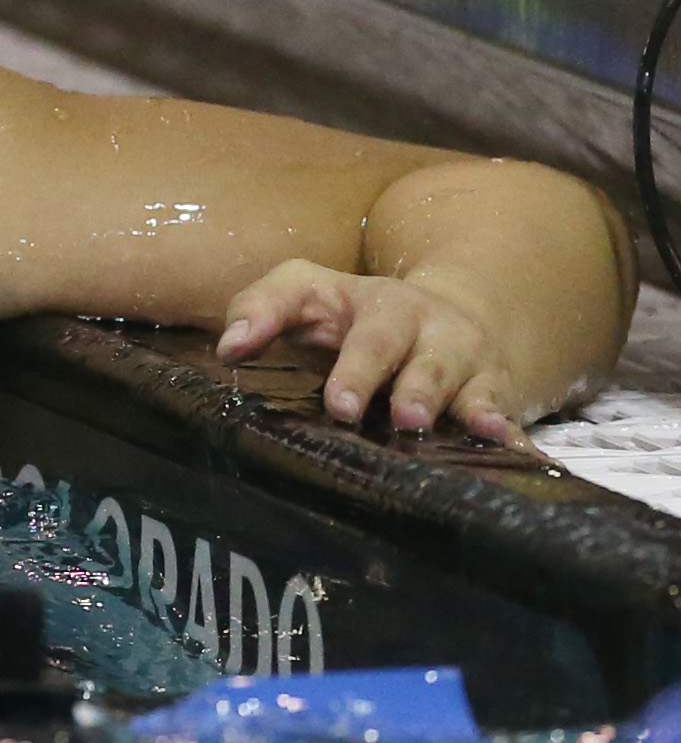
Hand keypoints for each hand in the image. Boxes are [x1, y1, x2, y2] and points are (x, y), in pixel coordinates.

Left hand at [215, 258, 524, 446]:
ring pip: (464, 383)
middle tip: (387, 416)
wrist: (449, 309)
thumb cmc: (353, 313)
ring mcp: (465, 359)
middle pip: (414, 357)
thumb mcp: (305, 292)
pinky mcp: (494, 390)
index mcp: (379, 305)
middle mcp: (427, 327)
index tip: (338, 405)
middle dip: (402, 385)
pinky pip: (502, 411)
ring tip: (434, 426)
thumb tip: (229, 348)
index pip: (354, 328)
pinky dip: (508, 430)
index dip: (348, 366)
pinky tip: (513, 450)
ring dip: (456, 406)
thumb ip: (259, 309)